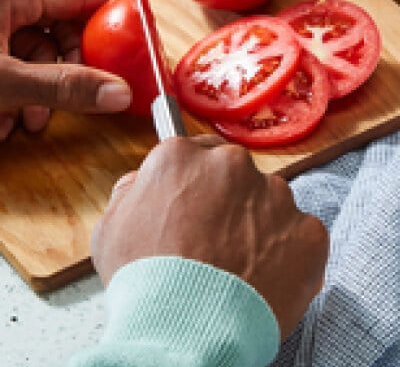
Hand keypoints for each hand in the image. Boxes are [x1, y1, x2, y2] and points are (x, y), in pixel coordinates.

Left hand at [0, 0, 131, 138]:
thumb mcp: (4, 80)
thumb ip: (60, 87)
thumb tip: (117, 93)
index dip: (112, 16)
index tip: (137, 40)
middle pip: (59, 25)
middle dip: (66, 70)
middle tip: (77, 99)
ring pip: (31, 47)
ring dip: (36, 88)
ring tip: (28, 122)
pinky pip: (8, 55)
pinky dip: (14, 85)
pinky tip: (4, 120)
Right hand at [92, 136, 328, 340]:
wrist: (186, 333)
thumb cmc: (143, 285)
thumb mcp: (110, 230)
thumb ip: (129, 193)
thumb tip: (142, 182)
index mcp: (182, 156)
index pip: (196, 153)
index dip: (195, 185)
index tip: (196, 208)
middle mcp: (231, 165)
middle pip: (235, 174)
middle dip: (229, 202)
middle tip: (215, 245)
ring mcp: (274, 196)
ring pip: (271, 203)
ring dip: (260, 227)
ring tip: (240, 271)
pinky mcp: (307, 232)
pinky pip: (302, 236)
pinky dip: (290, 257)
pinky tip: (267, 281)